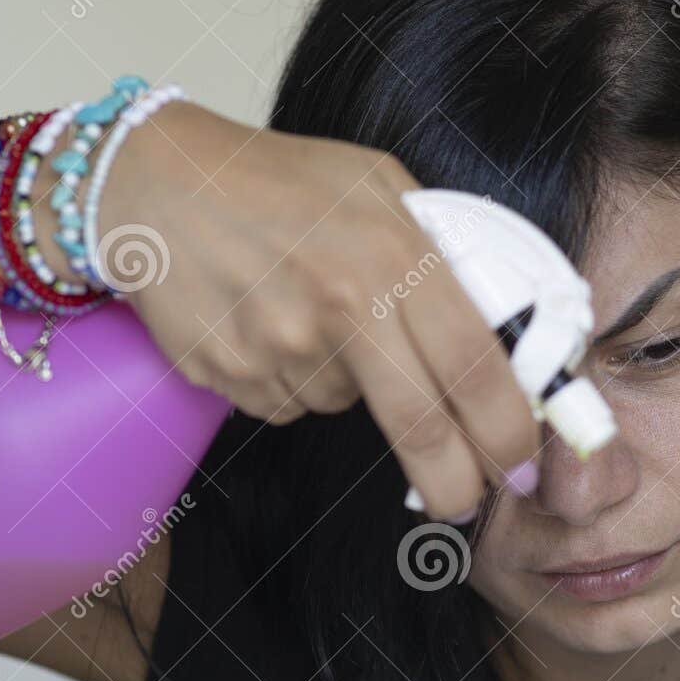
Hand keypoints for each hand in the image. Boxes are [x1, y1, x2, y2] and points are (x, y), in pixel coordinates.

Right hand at [98, 100, 539, 521]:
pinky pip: (290, 402)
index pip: (474, 364)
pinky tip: (268, 321)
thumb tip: (498, 327)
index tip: (522, 460)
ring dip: (352, 383)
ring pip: (347, 407)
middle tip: (464, 501)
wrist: (157, 183)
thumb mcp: (378, 185)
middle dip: (455, 483)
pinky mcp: (231, 376)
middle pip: (421, 429)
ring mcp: (280, 348)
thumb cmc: (279, 179)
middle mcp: (342, 306)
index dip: (507, 427)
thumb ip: (438, 250)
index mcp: (393, 254)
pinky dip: (295, 378)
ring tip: (310, 310)